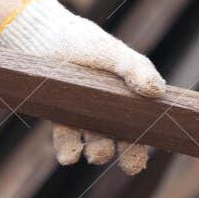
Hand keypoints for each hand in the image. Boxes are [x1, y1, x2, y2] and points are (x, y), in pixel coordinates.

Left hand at [0, 0, 165, 174]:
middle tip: (128, 163)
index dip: (145, 144)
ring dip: (99, 153)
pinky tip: (69, 157)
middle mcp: (109, 110)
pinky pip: (67, 140)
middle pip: (124, 141)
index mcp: (128, 96)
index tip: (144, 157)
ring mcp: (85, 115)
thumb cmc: (81, 41)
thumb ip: (135, 68)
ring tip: (95, 153)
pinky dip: (69, 150)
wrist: (41, 35)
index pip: (144, 125)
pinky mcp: (62, 116)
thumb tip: (157, 91)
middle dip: (128, 156)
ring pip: (96, 143)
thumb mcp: (111, 51)